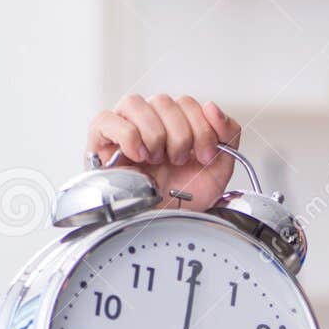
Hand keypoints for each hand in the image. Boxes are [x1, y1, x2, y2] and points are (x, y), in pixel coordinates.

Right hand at [85, 94, 241, 209]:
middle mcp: (150, 122)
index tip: (205, 156)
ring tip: (157, 159)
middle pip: (164, 101)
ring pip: (136, 103)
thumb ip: (228, 134)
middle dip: (180, 135)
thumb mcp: (218, 169)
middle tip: (180, 161)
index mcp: (176, 124)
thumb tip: (212, 107)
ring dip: (155, 134)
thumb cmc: (183, 200)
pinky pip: (108, 119)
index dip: (202, 126)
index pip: (187, 102)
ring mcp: (124, 127)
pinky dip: (128, 136)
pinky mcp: (100, 139)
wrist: (160, 228)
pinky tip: (139, 157)